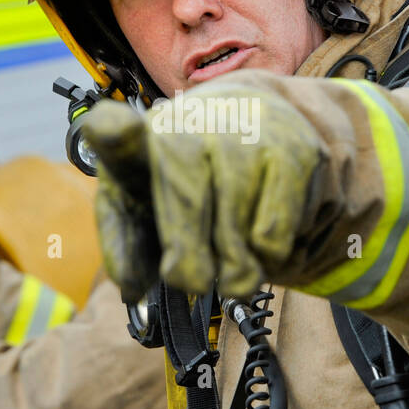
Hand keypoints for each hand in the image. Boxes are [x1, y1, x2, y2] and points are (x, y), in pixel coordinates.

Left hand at [81, 81, 323, 300]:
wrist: (256, 122)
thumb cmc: (187, 180)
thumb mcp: (145, 208)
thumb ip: (128, 247)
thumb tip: (129, 286)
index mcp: (141, 142)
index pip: (119, 130)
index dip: (115, 132)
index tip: (113, 131)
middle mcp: (194, 124)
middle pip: (187, 194)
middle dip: (188, 250)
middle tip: (192, 281)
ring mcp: (248, 132)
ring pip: (236, 222)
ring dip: (232, 267)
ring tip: (230, 266)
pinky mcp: (295, 151)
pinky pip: (276, 232)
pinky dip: (269, 258)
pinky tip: (261, 239)